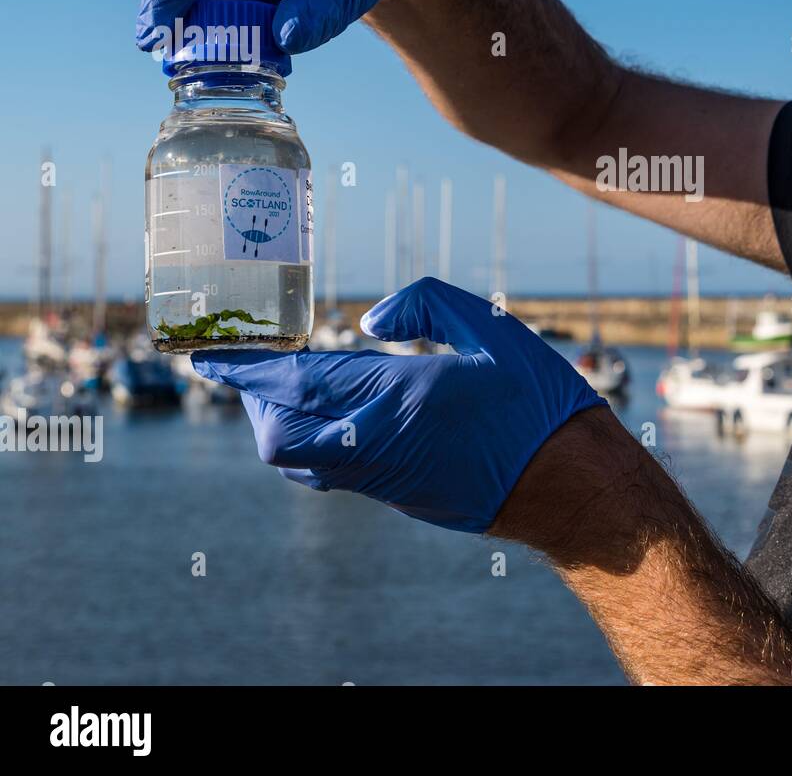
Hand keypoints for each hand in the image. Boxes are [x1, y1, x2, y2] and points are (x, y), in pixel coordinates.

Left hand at [191, 277, 606, 532]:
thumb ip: (424, 306)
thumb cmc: (537, 401)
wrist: (571, 484)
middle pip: (280, 437)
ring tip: (293, 388)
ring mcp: (387, 479)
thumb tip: (370, 320)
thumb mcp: (490, 327)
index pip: (297, 384)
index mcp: (399, 396)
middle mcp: (379, 445)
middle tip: (257, 366)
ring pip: (301, 461)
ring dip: (283, 424)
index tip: (209, 356)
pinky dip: (315, 442)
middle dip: (257, 402)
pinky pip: (334, 474)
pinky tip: (339, 417)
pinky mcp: (401, 497)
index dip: (246, 371)